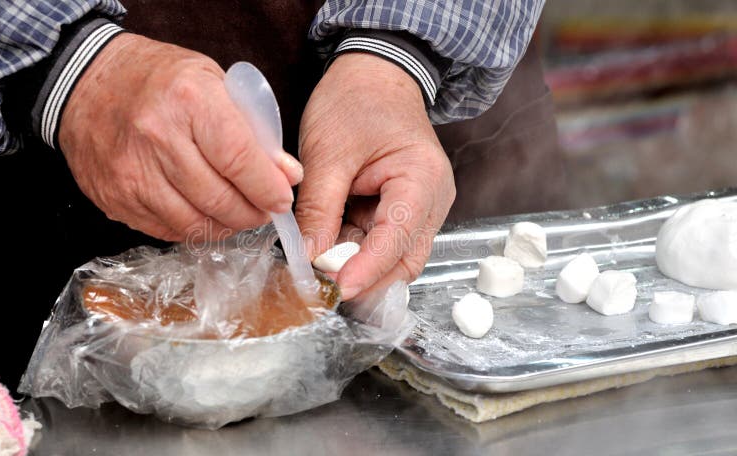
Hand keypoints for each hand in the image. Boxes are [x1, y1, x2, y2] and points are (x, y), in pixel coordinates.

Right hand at [59, 34, 302, 241]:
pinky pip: (166, 230)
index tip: (281, 199)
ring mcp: (132, 172)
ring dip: (225, 226)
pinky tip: (203, 215)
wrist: (85, 82)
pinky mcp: (115, 198)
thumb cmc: (158, 80)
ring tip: (237, 215)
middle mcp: (157, 137)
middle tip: (263, 211)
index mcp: (188, 100)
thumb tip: (287, 174)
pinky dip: (193, 228)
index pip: (240, 160)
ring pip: (194, 223)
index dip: (267, 188)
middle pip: (220, 199)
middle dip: (252, 213)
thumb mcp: (213, 84)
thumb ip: (253, 130)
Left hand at [296, 53, 455, 299]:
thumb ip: (319, 209)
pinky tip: (329, 250)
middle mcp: (432, 200)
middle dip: (367, 279)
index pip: (398, 238)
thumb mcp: (328, 153)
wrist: (374, 74)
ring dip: (359, 267)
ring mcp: (422, 207)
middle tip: (323, 291)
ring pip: (394, 257)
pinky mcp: (404, 210)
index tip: (337, 289)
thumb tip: (309, 258)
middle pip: (405, 259)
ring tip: (320, 271)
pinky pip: (383, 242)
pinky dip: (357, 251)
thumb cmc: (356, 101)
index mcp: (422, 179)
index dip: (368, 269)